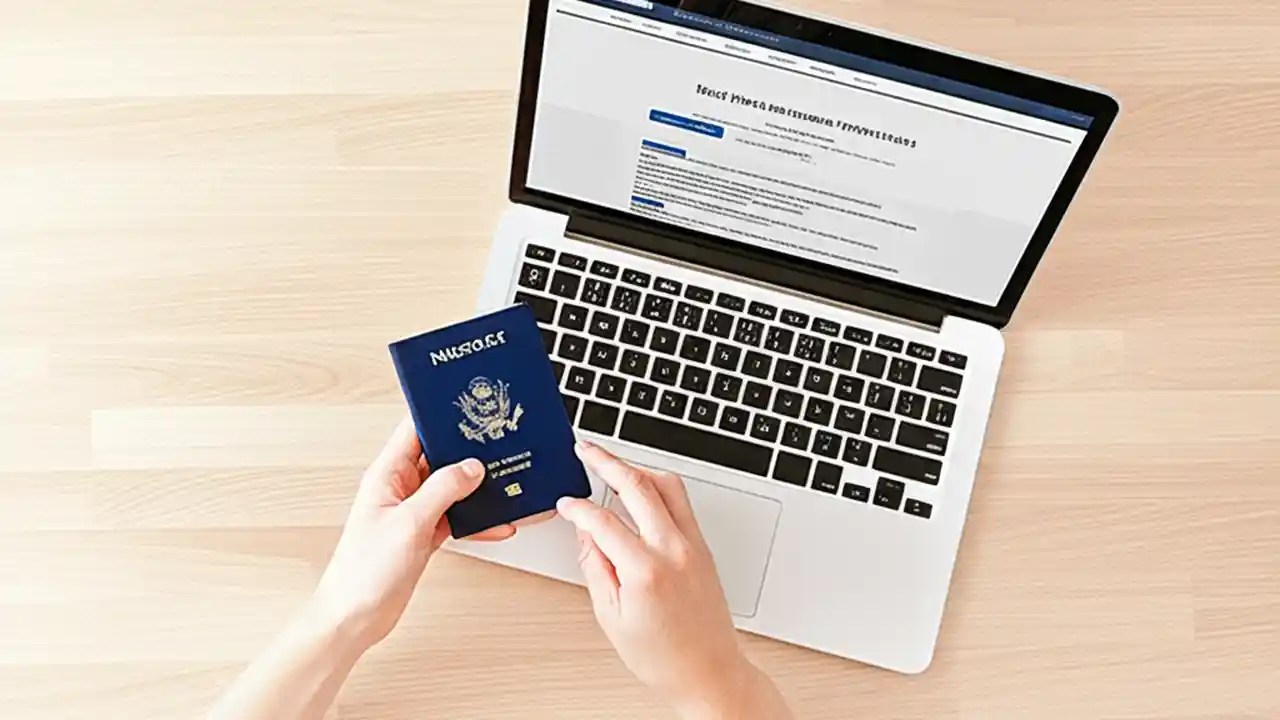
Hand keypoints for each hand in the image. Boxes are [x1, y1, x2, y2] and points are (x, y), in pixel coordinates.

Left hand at [311, 417, 514, 649]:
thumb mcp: (409, 523)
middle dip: (469, 451)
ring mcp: (414, 511)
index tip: (470, 408)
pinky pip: (457, 516)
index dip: (440, 416)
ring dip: (478, 488)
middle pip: (440, 457)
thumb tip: (471, 467)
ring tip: (508, 483)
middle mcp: (400, 488)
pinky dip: (478, 520)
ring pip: (453, 487)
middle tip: (500, 443)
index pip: (415, 430)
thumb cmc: (364, 572)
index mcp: (387, 475)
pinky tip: (499, 523)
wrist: (355, 617)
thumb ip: (442, 490)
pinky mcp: (425, 534)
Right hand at [557, 441, 791, 719]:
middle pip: (638, 485)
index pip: (603, 521)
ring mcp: (694, 545)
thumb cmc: (664, 657)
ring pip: (667, 485)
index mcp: (645, 570)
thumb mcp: (611, 617)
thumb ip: (595, 568)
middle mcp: (674, 550)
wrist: (709, 672)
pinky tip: (640, 491)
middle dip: (607, 461)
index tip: (566, 504)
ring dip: (637, 468)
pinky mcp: (704, 547)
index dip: (578, 508)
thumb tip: (586, 535)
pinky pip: (681, 502)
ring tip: (613, 465)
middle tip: (586, 449)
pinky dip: (657, 487)